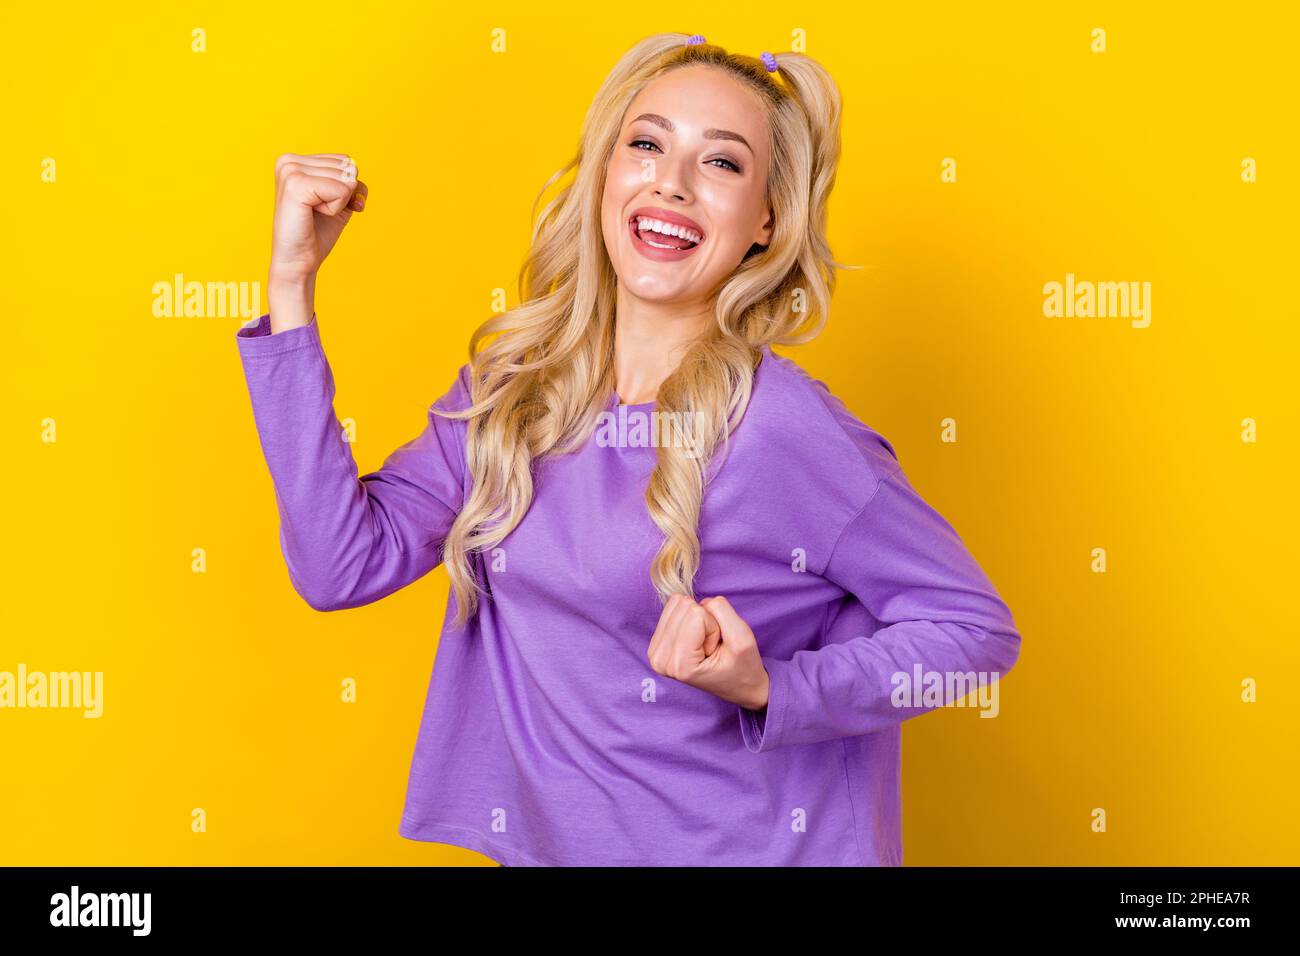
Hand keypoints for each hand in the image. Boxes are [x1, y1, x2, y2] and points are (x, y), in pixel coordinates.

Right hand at [269, 152, 367, 286]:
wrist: (299, 260)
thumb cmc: (317, 232)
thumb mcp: (341, 201)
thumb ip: (353, 183)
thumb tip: (355, 182)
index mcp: (295, 160)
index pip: (345, 160)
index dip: (346, 188)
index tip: (323, 205)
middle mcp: (289, 161)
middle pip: (347, 167)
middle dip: (343, 195)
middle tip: (318, 212)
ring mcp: (290, 171)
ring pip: (346, 179)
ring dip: (338, 203)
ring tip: (314, 213)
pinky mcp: (295, 185)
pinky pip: (341, 191)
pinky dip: (335, 209)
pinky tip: (314, 214)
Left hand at [646, 594, 769, 710]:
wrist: (740, 685)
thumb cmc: (743, 667)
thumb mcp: (743, 639)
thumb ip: (722, 611)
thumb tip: (701, 600)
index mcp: (680, 665)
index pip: (696, 614)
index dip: (714, 627)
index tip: (716, 648)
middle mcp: (660, 660)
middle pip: (683, 607)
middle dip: (704, 622)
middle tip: (711, 645)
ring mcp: (655, 652)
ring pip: (676, 604)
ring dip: (697, 620)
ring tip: (705, 643)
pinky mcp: (656, 643)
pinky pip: (672, 607)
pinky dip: (689, 618)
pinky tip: (695, 639)